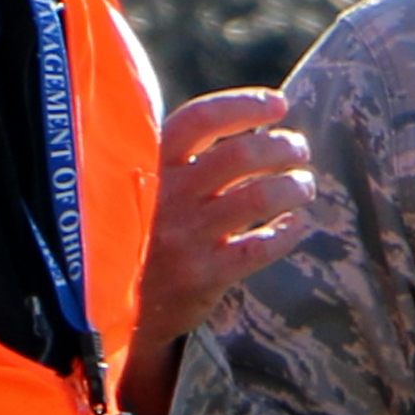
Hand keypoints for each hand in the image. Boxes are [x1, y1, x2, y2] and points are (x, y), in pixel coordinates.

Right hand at [130, 89, 316, 358]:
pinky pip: (261, 246)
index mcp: (149, 167)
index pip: (199, 120)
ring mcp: (184, 238)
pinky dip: (287, 231)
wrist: (112, 309)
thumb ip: (178, 157)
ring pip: (258, 196)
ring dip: (293, 185)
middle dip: (282, 146)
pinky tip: (295, 225)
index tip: (278, 105)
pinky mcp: (202, 276)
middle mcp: (165, 198)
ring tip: (302, 185)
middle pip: (240, 154)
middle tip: (298, 150)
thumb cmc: (141, 235)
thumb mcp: (141, 188)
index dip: (244, 106)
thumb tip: (251, 121)